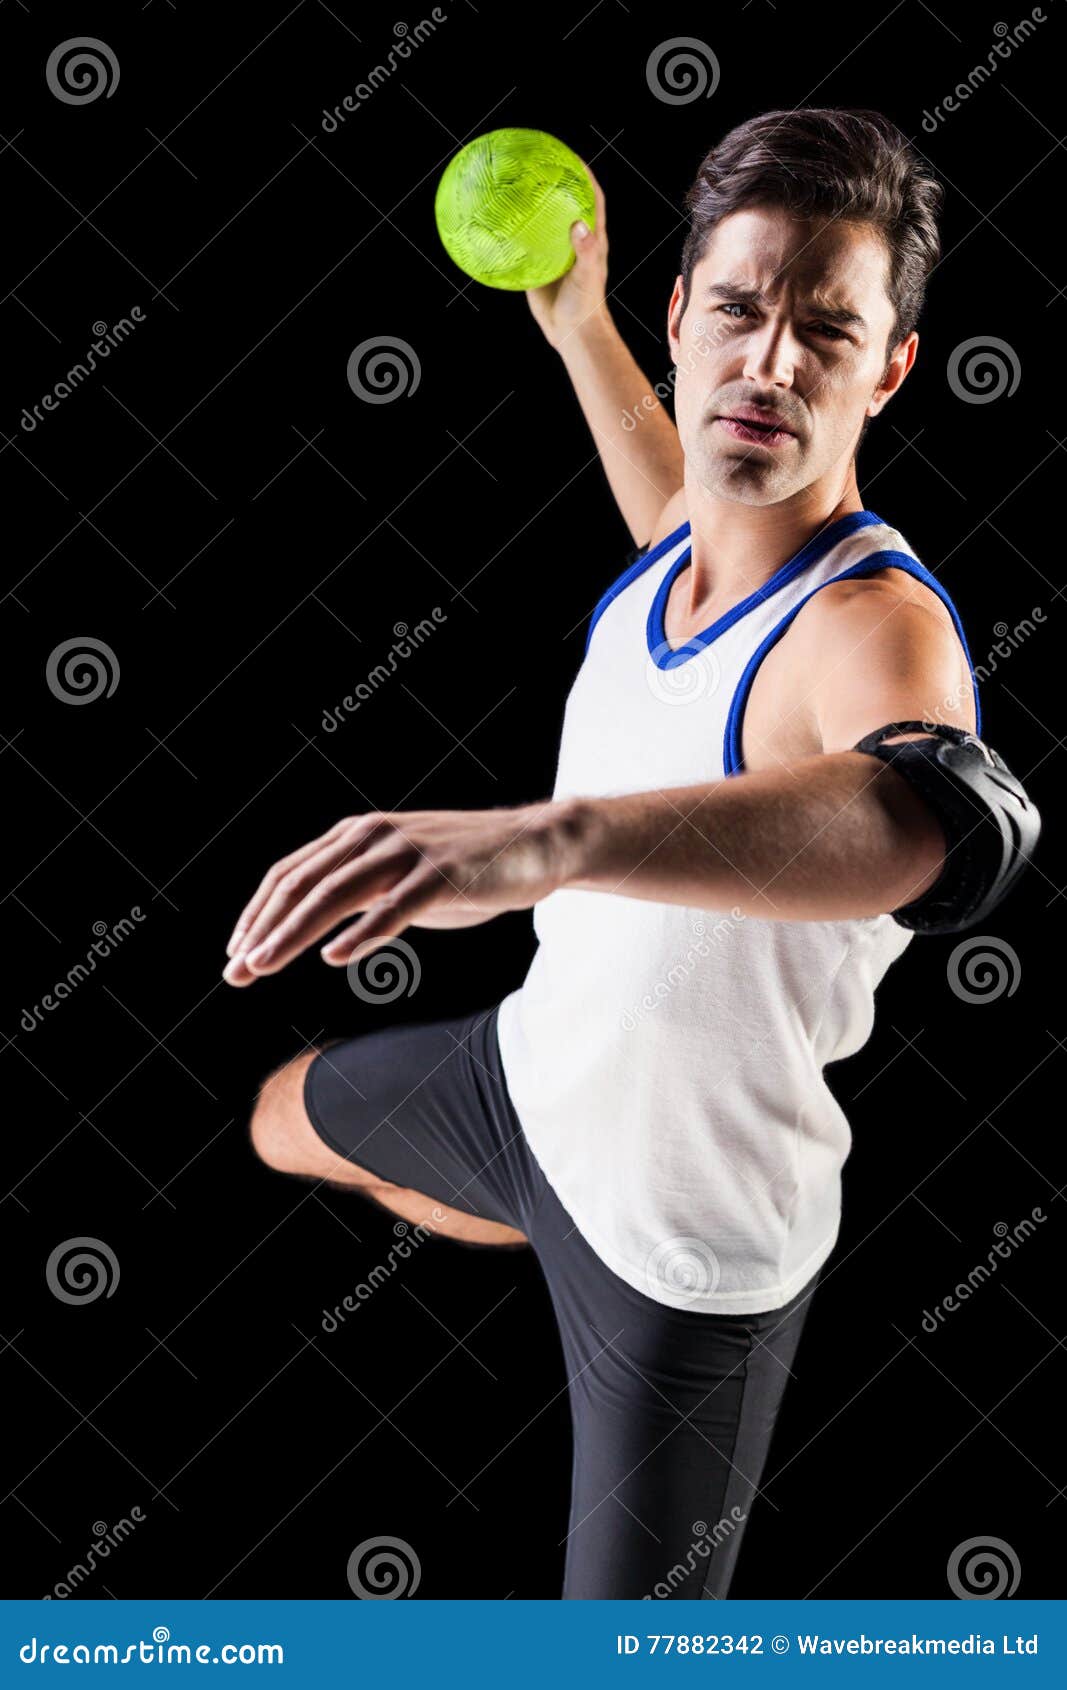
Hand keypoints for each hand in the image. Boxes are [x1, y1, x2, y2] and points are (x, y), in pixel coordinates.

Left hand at [222, 800, 578, 985]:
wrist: (534, 846)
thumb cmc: (464, 868)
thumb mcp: (400, 876)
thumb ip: (359, 893)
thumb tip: (320, 931)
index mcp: (356, 835)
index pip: (289, 875)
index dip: (256, 915)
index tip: (235, 954)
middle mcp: (372, 836)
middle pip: (302, 886)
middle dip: (262, 931)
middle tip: (236, 972)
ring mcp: (406, 853)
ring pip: (335, 895)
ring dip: (293, 934)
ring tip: (264, 966)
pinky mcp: (440, 876)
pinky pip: (392, 907)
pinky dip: (360, 932)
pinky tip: (334, 956)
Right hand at [525, 160, 609, 349]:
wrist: (570, 332)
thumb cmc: (585, 303)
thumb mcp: (587, 274)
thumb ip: (584, 249)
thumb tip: (578, 225)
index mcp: (590, 237)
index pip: (591, 198)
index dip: (584, 175)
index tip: (571, 157)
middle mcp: (571, 240)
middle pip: (562, 204)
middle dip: (552, 183)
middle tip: (535, 164)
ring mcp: (552, 252)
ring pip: (540, 223)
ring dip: (528, 207)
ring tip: (511, 186)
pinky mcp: (536, 266)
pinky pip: (521, 246)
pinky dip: (511, 235)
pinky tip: (494, 225)